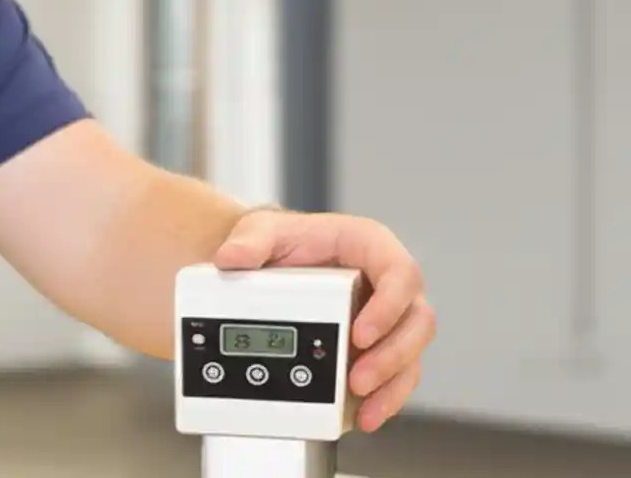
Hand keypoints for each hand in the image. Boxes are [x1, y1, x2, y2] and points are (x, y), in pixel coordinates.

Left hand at [212, 208, 435, 432]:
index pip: (401, 273)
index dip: (389, 306)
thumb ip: (250, 241)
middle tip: (357, 380)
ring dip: (391, 384)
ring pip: (411, 353)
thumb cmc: (280, 243)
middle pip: (416, 320)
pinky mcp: (377, 346)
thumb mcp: (263, 232)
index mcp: (370, 247)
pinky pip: (395, 376)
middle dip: (392, 356)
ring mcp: (386, 318)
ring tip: (363, 407)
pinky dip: (384, 398)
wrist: (273, 264)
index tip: (359, 334)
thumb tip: (231, 257)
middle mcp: (387, 283)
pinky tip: (363, 415)